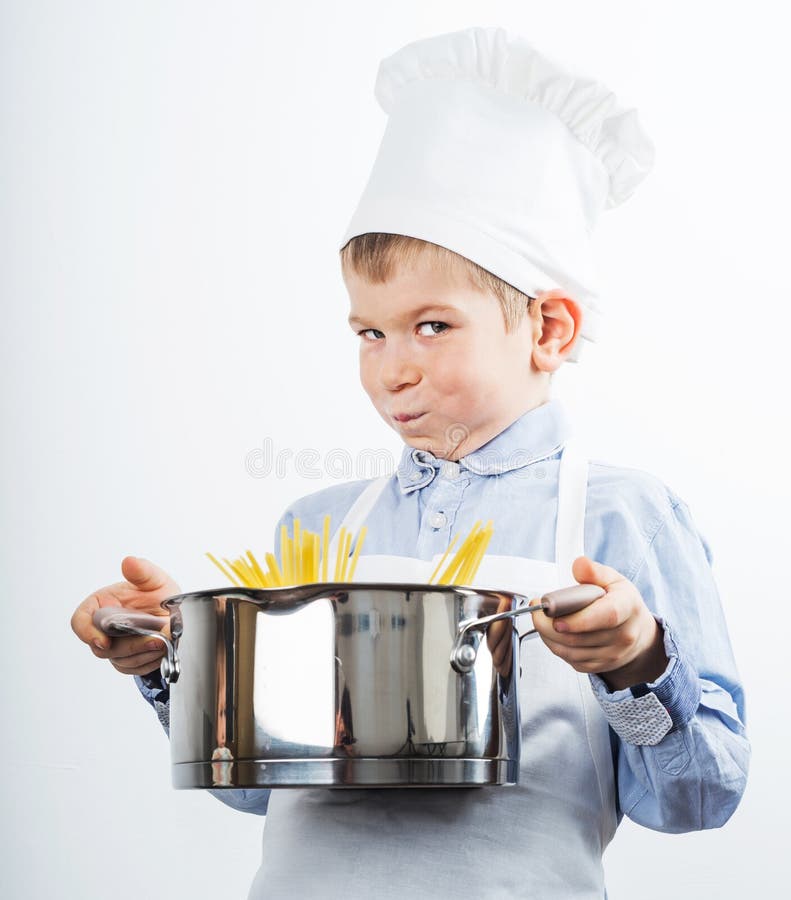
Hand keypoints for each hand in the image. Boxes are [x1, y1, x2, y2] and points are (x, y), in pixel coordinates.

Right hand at [70, 556, 179, 676]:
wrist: (176, 614)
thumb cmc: (159, 595)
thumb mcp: (155, 580)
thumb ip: (142, 571)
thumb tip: (129, 562)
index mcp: (101, 604)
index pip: (80, 620)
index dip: (87, 632)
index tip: (104, 641)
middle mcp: (102, 626)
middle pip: (100, 646)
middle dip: (128, 645)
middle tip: (153, 639)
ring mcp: (113, 645)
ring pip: (117, 659)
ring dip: (141, 653)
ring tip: (162, 642)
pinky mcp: (125, 659)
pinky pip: (130, 667)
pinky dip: (146, 661)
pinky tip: (159, 650)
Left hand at [532, 556, 667, 689]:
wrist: (636, 630)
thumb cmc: (621, 601)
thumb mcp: (612, 579)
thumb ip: (594, 571)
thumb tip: (579, 565)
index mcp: (628, 607)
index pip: (607, 616)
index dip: (579, 620)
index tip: (556, 618)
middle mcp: (623, 635)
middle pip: (579, 638)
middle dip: (549, 625)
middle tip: (537, 609)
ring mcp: (612, 654)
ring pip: (571, 651)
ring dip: (548, 636)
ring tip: (542, 619)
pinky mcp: (600, 665)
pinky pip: (571, 660)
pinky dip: (555, 646)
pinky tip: (552, 633)